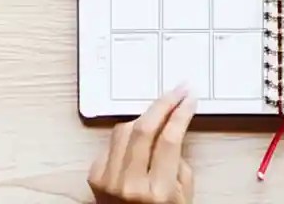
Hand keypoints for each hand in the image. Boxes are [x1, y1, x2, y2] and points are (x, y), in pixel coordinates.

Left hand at [88, 88, 196, 203]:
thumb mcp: (183, 196)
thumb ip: (178, 162)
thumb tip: (172, 127)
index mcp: (157, 192)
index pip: (169, 139)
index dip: (180, 113)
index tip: (189, 98)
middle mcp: (130, 185)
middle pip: (144, 128)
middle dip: (163, 103)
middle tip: (177, 91)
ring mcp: (108, 181)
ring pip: (124, 129)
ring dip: (144, 116)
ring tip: (160, 112)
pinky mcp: (94, 178)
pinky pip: (112, 143)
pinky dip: (127, 136)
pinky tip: (140, 138)